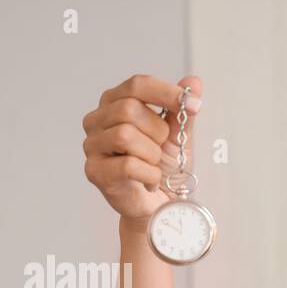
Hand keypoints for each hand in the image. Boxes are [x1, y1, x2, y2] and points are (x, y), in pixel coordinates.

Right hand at [82, 73, 203, 220]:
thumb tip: (194, 82)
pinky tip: (150, 180)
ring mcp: (92, 145)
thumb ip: (182, 110)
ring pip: (125, 135)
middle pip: (129, 109)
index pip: (137, 84)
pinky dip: (149, 174)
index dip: (166, 92)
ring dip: (152, 154)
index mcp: (115, 102)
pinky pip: (127, 164)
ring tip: (154, 165)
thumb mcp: (177, 136)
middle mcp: (97, 120)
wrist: (159, 205)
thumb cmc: (164, 167)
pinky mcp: (94, 171)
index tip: (193, 106)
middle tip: (161, 149)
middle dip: (157, 131)